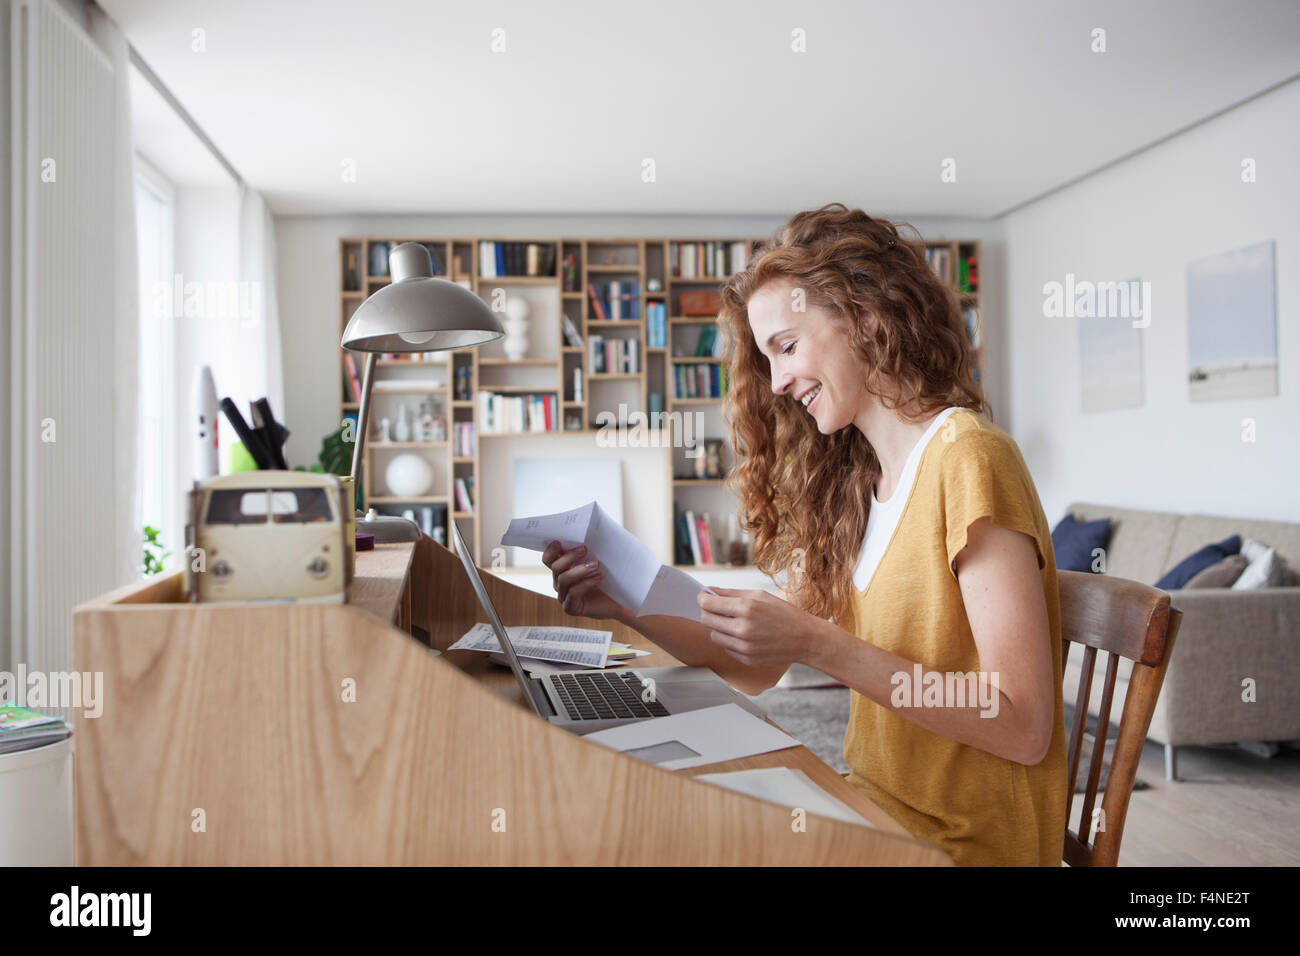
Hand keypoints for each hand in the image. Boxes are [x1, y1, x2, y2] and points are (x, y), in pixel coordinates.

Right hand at [542, 540, 631, 622]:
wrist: (621, 600)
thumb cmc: (609, 578)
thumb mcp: (598, 561)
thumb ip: (588, 551)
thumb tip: (590, 532)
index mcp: (563, 570)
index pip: (549, 559)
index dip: (550, 550)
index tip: (559, 542)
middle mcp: (559, 583)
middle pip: (555, 567)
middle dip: (569, 556)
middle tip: (585, 549)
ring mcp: (563, 596)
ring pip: (563, 579)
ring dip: (579, 569)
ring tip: (596, 564)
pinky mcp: (570, 608)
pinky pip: (572, 593)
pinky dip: (586, 583)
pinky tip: (598, 577)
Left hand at [697, 586, 827, 668]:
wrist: (805, 639)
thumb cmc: (784, 614)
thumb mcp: (760, 595)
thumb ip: (731, 593)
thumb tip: (710, 591)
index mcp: (746, 608)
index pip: (708, 603)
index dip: (703, 598)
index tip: (704, 596)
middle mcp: (743, 629)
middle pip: (706, 620)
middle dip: (708, 612)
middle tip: (718, 608)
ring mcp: (744, 647)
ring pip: (713, 635)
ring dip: (719, 628)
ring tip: (735, 623)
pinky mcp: (746, 659)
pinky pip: (726, 648)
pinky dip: (730, 641)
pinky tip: (746, 636)